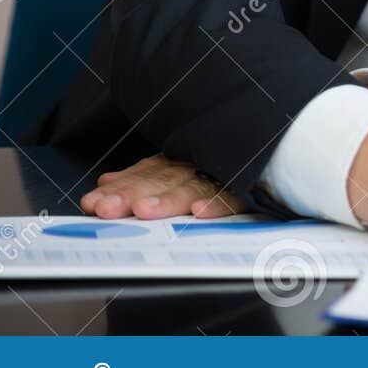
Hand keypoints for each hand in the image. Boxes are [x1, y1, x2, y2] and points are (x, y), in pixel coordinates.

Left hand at [79, 154, 247, 218]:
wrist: (274, 154)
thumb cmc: (221, 170)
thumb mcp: (180, 170)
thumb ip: (146, 176)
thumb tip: (106, 182)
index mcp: (182, 161)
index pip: (148, 173)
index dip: (120, 186)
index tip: (93, 202)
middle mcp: (201, 165)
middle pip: (164, 180)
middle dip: (133, 194)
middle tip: (107, 208)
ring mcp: (224, 175)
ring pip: (192, 187)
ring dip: (167, 200)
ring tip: (144, 210)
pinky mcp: (250, 189)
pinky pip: (234, 197)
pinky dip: (217, 204)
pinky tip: (200, 213)